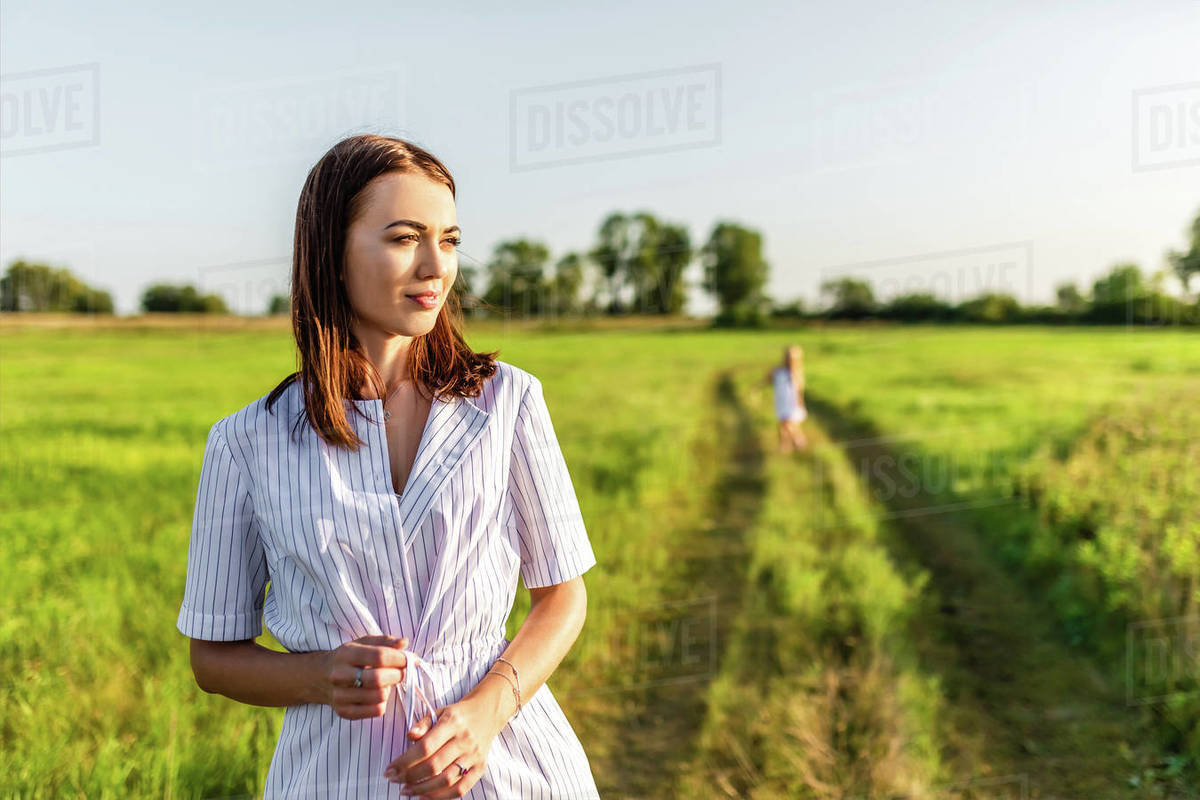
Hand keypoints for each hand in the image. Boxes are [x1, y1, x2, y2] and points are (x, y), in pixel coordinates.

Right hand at [321, 635, 409, 719]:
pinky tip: (379, 694)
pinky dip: (383, 703)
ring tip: (387, 682)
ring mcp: (339, 696)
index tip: (410, 659)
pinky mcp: (343, 712)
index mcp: (346, 654)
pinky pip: (375, 711)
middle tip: (402, 672)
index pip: (379, 656)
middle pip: (378, 679)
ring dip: (390, 689)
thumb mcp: (363, 643)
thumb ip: (385, 641)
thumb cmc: (348, 658)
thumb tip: (404, 643)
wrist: (320, 677)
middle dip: (398, 675)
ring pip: (379, 696)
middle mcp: (339, 675)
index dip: (400, 658)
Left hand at [383, 695, 502, 797]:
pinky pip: (461, 788)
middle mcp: (465, 740)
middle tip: (395, 781)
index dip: (405, 761)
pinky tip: (425, 796)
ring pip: (447, 779)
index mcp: (452, 722)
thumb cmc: (458, 714)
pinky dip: (442, 796)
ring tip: (407, 791)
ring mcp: (474, 755)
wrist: (487, 713)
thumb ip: (423, 724)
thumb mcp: (439, 711)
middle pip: (434, 765)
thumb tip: (409, 736)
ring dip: (423, 789)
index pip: (425, 747)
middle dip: (410, 777)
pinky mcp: (481, 767)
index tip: (390, 769)